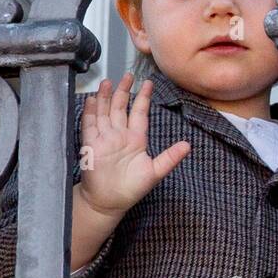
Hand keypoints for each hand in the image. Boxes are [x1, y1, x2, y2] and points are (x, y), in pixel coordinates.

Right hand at [78, 72, 189, 219]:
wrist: (108, 202)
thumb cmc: (131, 189)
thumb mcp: (155, 172)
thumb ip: (169, 157)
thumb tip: (188, 146)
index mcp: (136, 139)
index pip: (140, 113)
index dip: (143, 98)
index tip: (148, 83)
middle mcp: (120, 135)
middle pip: (121, 108)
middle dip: (124, 91)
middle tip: (127, 75)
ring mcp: (105, 139)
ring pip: (105, 112)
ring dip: (106, 97)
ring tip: (108, 81)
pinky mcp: (91, 145)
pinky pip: (90, 125)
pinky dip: (90, 112)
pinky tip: (92, 99)